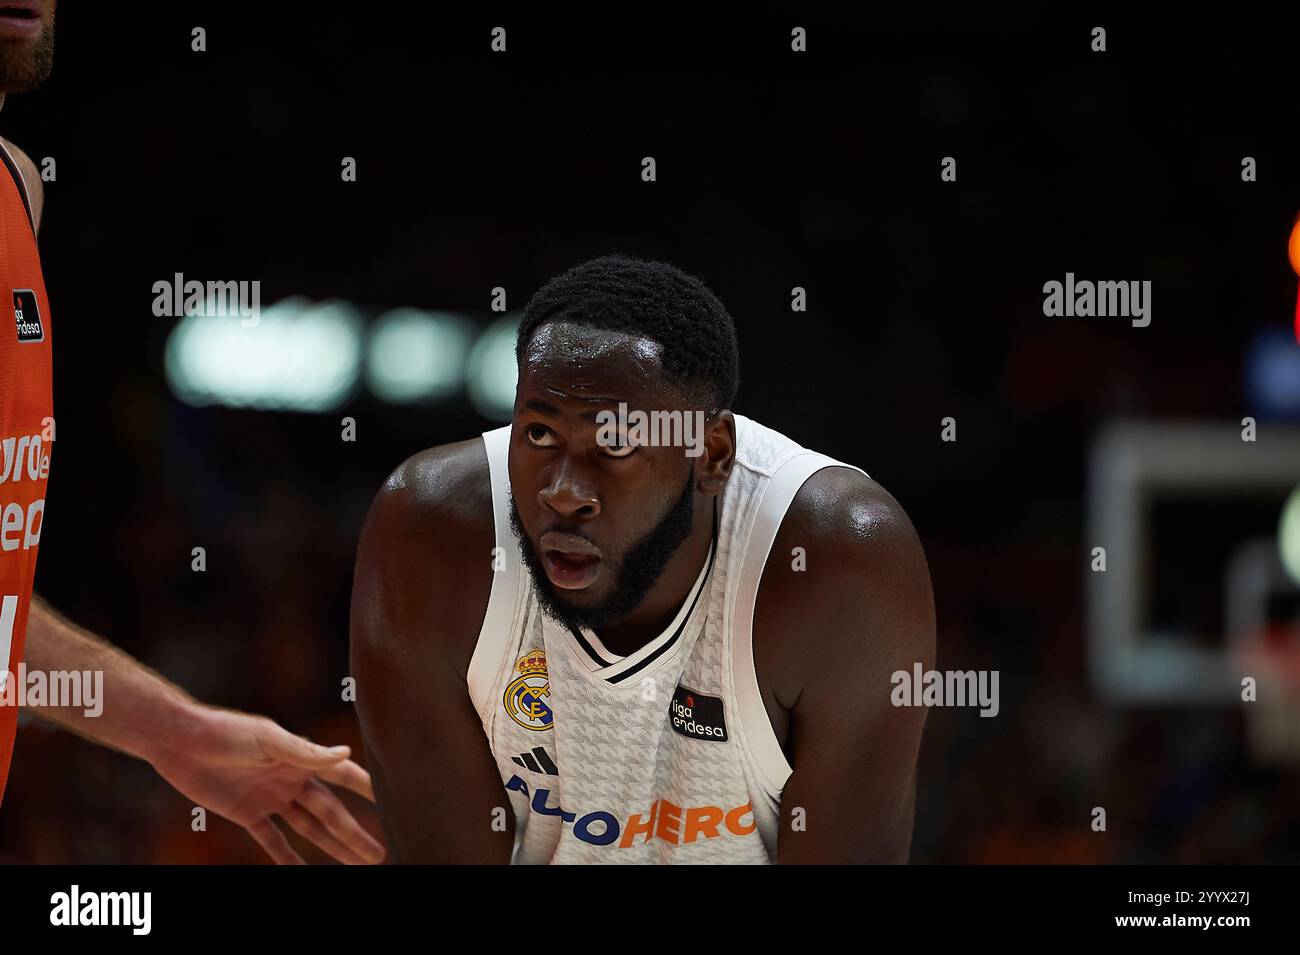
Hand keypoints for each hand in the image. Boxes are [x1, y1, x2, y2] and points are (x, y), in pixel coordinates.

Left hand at [148, 704, 386, 863]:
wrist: (179, 741)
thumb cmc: (225, 730)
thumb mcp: (267, 739)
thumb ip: (305, 752)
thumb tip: (346, 751)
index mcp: (300, 758)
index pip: (343, 775)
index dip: (368, 788)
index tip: (395, 799)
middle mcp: (291, 779)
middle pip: (331, 812)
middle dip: (355, 833)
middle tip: (378, 854)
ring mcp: (271, 798)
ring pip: (309, 829)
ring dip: (332, 847)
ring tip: (357, 864)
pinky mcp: (247, 814)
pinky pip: (272, 841)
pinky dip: (287, 858)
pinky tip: (302, 872)